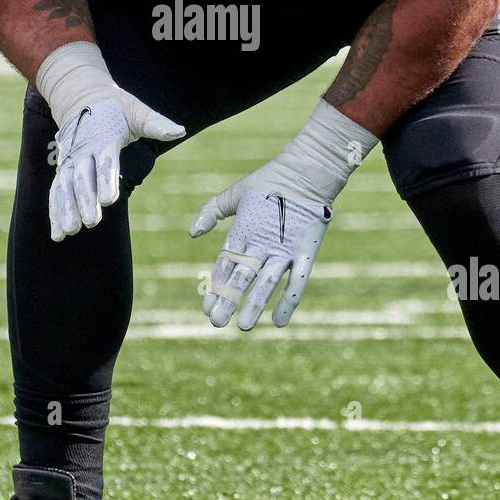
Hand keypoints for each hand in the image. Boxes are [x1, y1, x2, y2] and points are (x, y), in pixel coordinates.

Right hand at [49, 94, 183, 241]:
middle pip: (82, 177)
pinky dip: (56, 212)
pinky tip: (58, 234)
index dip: (105, 180)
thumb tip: (180, 131)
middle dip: (84, 200)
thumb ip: (156, 124)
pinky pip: (57, 191)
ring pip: (65, 187)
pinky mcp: (63, 168)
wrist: (82, 96)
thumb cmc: (116, 108)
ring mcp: (71, 160)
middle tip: (90, 222)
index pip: (105, 161)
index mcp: (104, 137)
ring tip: (69, 232)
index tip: (107, 200)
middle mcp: (84, 150)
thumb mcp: (136, 111)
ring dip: (66, 210)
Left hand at [190, 168, 331, 330]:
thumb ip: (211, 211)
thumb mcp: (235, 193)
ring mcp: (284, 249)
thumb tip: (193, 232)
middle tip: (216, 323)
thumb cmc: (268, 182)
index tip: (206, 308)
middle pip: (241, 277)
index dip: (215, 287)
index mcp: (243, 230)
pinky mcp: (305, 251)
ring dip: (254, 305)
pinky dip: (289, 301)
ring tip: (244, 327)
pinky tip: (280, 322)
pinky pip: (297, 281)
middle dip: (228, 301)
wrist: (306, 172)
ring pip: (266, 283)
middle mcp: (261, 243)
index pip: (225, 264)